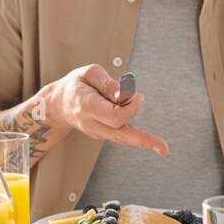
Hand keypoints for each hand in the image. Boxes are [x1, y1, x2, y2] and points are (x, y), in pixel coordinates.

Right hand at [43, 64, 169, 154]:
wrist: (58, 105)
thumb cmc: (76, 85)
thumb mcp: (89, 74)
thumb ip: (108, 83)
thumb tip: (126, 95)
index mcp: (87, 106)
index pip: (114, 115)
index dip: (131, 107)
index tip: (139, 96)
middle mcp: (92, 124)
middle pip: (121, 135)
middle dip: (144, 140)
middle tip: (165, 150)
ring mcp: (97, 132)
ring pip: (124, 138)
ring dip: (143, 138)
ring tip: (161, 146)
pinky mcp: (103, 134)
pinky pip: (122, 133)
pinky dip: (134, 130)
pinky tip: (145, 132)